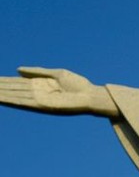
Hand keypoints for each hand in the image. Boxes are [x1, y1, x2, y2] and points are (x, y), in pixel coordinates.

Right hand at [0, 67, 118, 116]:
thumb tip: (17, 70)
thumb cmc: (78, 85)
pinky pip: (24, 103)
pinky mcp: (43, 106)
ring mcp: (39, 100)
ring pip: (15, 96)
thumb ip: (37, 72)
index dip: (4, 82)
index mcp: (40, 85)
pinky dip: (11, 101)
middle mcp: (37, 93)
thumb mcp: (56, 74)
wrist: (91, 94)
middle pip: (14, 89)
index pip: (17, 83)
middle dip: (1, 87)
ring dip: (2, 94)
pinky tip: (0, 98)